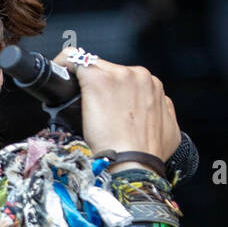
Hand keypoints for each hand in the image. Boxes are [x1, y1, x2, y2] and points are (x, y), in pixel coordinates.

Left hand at [53, 46, 180, 163]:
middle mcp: (139, 75)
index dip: (112, 92)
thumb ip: (161, 114)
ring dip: (85, 83)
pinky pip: (75, 62)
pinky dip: (64, 66)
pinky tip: (59, 75)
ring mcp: (119, 75)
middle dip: (100, 89)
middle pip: (110, 72)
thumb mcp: (167, 132)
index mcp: (153, 86)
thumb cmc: (146, 155)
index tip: (103, 103)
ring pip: (93, 68)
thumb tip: (152, 115)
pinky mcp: (98, 80)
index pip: (125, 80)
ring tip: (76, 103)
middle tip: (90, 111)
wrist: (134, 165)